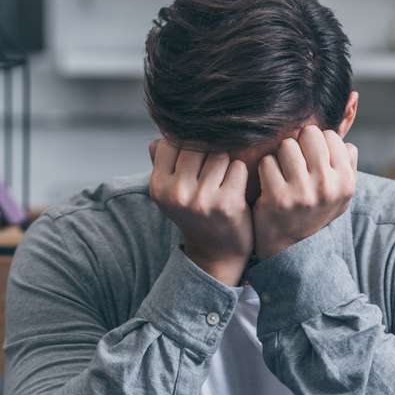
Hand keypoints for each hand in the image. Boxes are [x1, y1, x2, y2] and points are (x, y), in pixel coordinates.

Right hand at [148, 139, 252, 286]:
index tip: (194, 160)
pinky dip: (240, 174)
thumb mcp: (171, 193)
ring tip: (222, 181)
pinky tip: (235, 189)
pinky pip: (238, 167)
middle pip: (197, 145)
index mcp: (158, 186)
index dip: (186, 145)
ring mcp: (202, 199)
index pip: (171, 142)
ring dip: (226, 163)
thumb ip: (162, 165)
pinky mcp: (227, 203)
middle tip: (210, 173)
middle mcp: (177, 193)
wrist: (215, 254)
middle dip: (208, 153)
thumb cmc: (195, 216)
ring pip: (220, 154)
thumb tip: (155, 140)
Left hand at [253, 125, 358, 261]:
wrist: (290, 247)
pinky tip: (270, 184)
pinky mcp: (277, 198)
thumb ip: (347, 165)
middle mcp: (327, 187)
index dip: (318, 143)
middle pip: (309, 134)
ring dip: (281, 156)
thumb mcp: (340, 194)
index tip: (312, 160)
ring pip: (287, 145)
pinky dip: (266, 170)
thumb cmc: (315, 211)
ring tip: (283, 174)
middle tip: (295, 164)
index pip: (330, 136)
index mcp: (346, 183)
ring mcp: (302, 193)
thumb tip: (342, 139)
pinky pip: (267, 162)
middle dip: (299, 144)